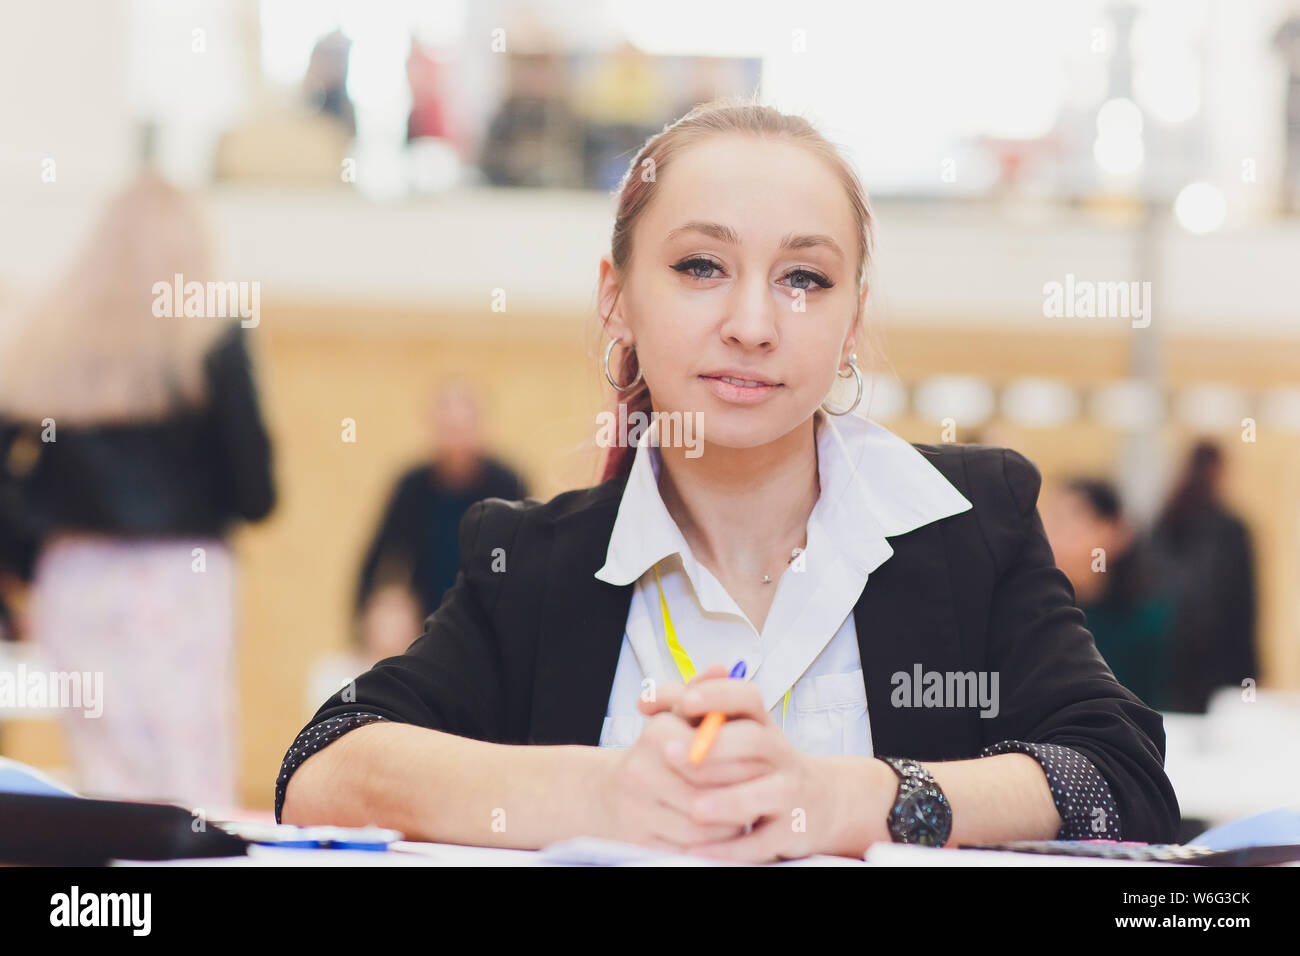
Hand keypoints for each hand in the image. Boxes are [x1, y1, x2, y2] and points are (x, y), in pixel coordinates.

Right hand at [590, 701, 748, 852]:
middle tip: (760, 794)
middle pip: (710, 792)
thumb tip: (723, 667)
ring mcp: (636, 812)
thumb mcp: (677, 715)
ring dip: (729, 824)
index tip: (761, 765)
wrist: (612, 794)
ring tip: (744, 813)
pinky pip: (688, 852)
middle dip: (740, 795)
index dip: (742, 762)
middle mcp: (639, 774)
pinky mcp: (638, 844)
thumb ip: (703, 690)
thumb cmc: (657, 752)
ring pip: (703, 827)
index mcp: (656, 736)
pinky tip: (722, 833)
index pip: (714, 754)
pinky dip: (712, 846)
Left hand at [652, 671, 896, 861]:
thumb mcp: (727, 730)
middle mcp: (779, 752)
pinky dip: (731, 848)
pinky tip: (698, 849)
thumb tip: (645, 700)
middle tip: (671, 752)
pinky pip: (763, 841)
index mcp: (761, 722)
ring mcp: (789, 791)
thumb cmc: (752, 761)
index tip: (685, 701)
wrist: (815, 801)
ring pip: (765, 793)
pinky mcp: (791, 830)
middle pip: (755, 741)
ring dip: (728, 800)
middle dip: (714, 747)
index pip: (746, 697)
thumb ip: (684, 708)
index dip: (717, 695)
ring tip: (694, 808)